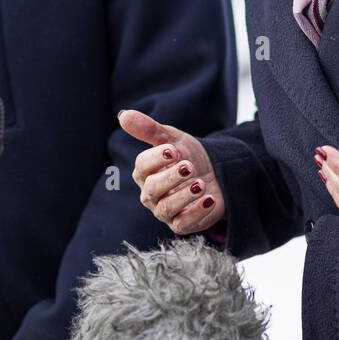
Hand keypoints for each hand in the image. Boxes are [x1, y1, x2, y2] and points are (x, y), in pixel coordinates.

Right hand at [120, 109, 223, 234]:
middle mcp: (150, 193)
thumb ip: (149, 129)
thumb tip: (123, 116)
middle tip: (189, 166)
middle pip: (152, 189)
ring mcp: (164, 210)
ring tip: (201, 183)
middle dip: (171, 177)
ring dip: (184, 195)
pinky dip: (197, 212)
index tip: (173, 150)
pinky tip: (210, 199)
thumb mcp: (172, 138)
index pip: (142, 166)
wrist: (215, 172)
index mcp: (145, 172)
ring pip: (166, 208)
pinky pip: (183, 223)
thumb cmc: (188, 155)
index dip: (156, 159)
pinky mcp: (181, 224)